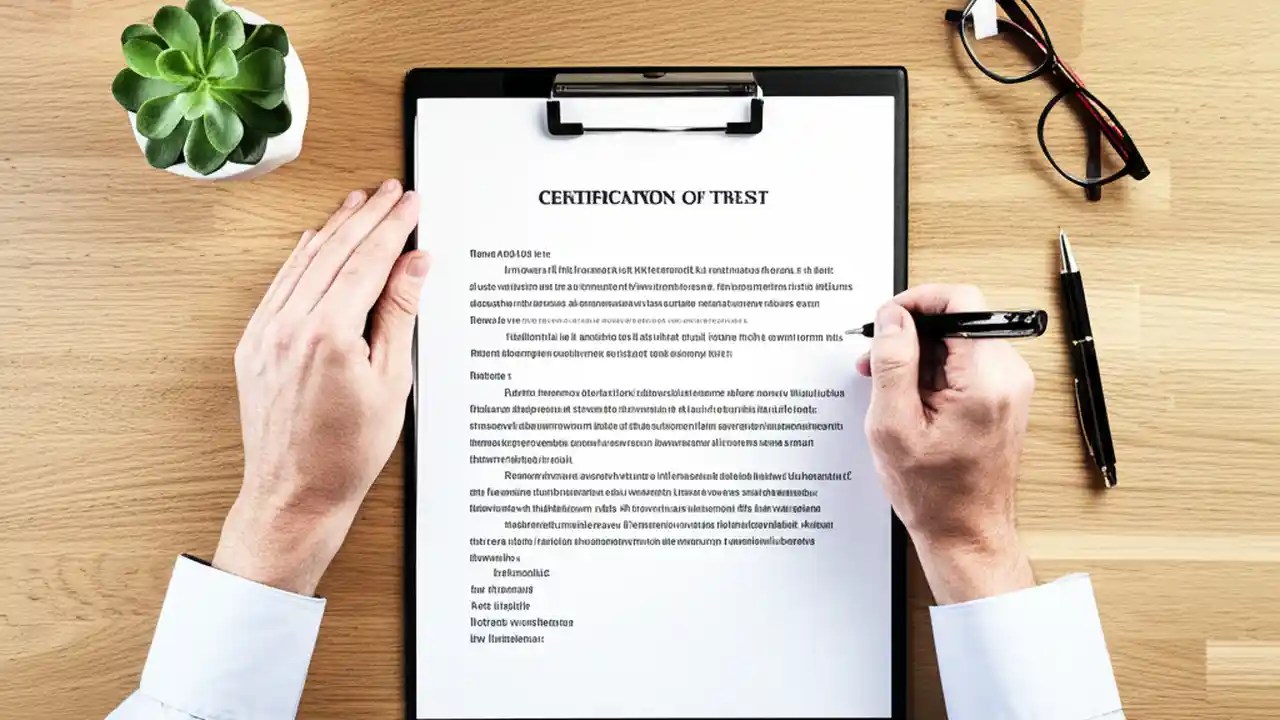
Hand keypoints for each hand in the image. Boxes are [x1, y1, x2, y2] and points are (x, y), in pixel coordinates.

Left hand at [213, 179, 427, 594]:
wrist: (295, 492)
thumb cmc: (346, 452)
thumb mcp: (391, 381)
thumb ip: (399, 314)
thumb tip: (414, 264)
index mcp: (328, 333)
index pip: (366, 260)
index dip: (393, 227)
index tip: (410, 203)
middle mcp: (289, 325)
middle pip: (334, 250)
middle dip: (366, 215)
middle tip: (391, 192)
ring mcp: (265, 331)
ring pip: (303, 260)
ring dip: (334, 227)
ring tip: (359, 203)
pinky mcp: (254, 342)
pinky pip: (281, 283)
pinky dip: (304, 255)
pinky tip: (317, 240)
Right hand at [857, 284, 1035, 603]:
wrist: (966, 533)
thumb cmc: (935, 493)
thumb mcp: (893, 425)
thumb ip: (893, 363)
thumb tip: (892, 318)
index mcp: (985, 380)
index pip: (962, 300)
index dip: (918, 300)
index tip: (887, 319)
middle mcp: (1007, 376)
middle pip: (957, 319)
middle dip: (910, 333)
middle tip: (874, 359)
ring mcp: (1008, 386)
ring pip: (957, 341)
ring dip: (917, 355)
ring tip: (885, 386)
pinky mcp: (1002, 396)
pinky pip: (963, 364)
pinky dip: (932, 372)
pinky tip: (907, 399)